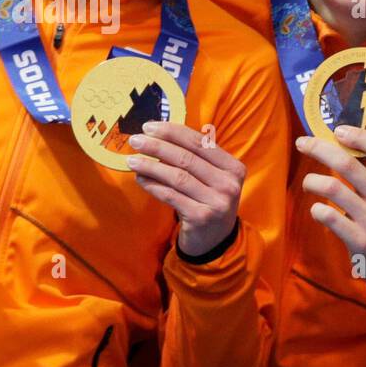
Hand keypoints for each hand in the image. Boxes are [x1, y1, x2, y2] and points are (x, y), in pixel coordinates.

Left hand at [126, 121, 245, 256]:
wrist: (215, 240)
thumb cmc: (208, 201)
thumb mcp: (212, 178)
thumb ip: (195, 158)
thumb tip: (157, 135)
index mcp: (234, 167)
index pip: (200, 143)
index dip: (173, 132)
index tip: (149, 126)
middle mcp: (229, 184)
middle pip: (187, 158)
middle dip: (157, 146)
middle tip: (135, 140)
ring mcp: (217, 202)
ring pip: (177, 176)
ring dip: (151, 166)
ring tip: (132, 160)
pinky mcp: (201, 217)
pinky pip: (171, 196)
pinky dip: (153, 186)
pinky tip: (141, 179)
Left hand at [295, 125, 365, 288]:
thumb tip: (342, 139)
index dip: (360, 135)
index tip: (339, 130)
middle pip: (347, 163)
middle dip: (318, 148)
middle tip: (302, 142)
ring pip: (332, 188)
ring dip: (312, 181)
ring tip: (309, 182)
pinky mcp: (360, 240)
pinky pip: (328, 215)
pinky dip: (317, 209)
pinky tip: (318, 209)